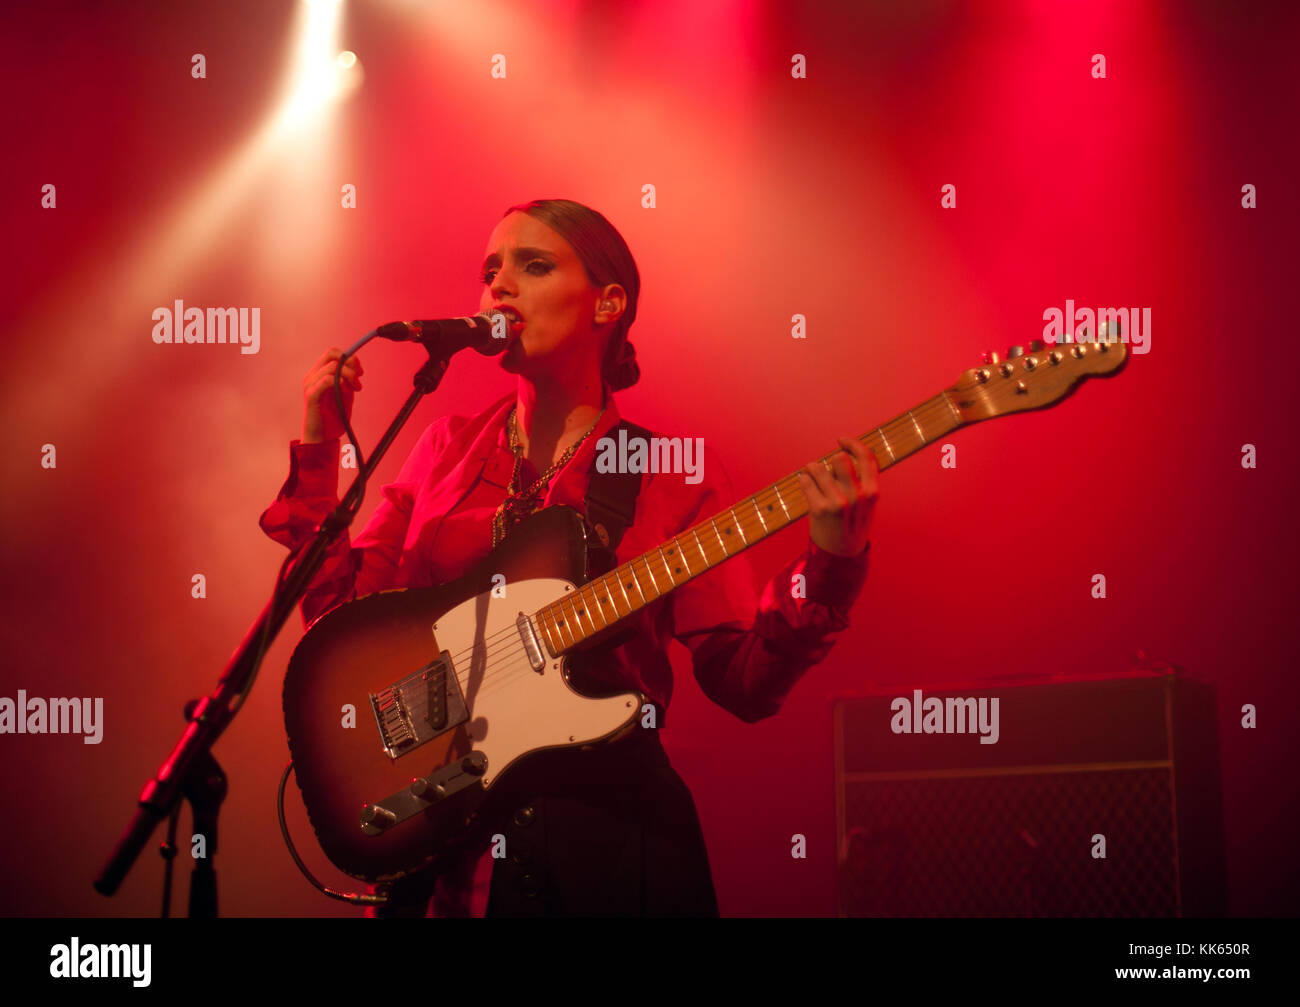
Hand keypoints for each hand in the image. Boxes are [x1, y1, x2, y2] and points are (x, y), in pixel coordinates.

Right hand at [302, 348, 362, 443]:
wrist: (322, 439)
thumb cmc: (333, 418)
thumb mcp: (345, 396)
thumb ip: (348, 383)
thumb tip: (355, 371)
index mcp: (319, 374)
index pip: (333, 354)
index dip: (349, 357)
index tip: (361, 371)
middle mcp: (313, 376)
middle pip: (331, 354)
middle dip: (350, 362)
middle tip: (360, 376)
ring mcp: (311, 385)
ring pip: (332, 367)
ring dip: (349, 374)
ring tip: (357, 388)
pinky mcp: (311, 396)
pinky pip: (325, 381)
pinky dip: (338, 381)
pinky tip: (346, 388)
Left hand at [796, 436, 878, 555]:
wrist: (841, 555)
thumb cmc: (852, 525)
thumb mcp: (867, 505)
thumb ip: (862, 482)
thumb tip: (846, 454)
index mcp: (872, 493)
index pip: (867, 457)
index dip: (853, 444)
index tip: (841, 441)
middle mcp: (857, 496)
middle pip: (839, 458)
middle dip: (829, 461)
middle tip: (823, 470)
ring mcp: (837, 503)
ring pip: (818, 467)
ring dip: (812, 469)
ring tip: (812, 477)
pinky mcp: (819, 509)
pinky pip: (805, 480)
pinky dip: (803, 480)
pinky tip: (806, 485)